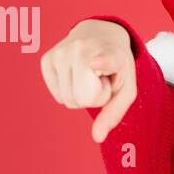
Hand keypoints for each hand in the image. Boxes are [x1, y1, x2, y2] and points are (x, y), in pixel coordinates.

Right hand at [39, 19, 135, 142]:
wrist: (100, 34)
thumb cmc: (117, 68)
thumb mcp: (126, 90)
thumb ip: (114, 113)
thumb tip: (97, 138)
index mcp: (111, 54)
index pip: (105, 60)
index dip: (102, 62)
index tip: (95, 62)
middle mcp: (83, 49)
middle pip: (81, 100)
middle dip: (93, 98)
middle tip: (100, 80)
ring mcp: (61, 52)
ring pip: (68, 100)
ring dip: (80, 94)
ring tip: (89, 75)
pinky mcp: (46, 59)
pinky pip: (58, 96)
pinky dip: (67, 91)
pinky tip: (76, 74)